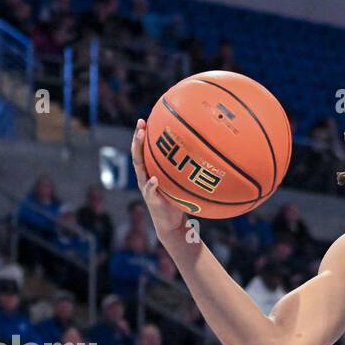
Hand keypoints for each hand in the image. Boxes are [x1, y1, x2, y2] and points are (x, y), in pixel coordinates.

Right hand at [131, 119, 188, 238]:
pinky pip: (150, 190)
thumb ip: (187, 170)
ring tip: (141, 139)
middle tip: (140, 125)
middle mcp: (146, 178)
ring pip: (140, 169)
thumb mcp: (182, 182)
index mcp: (151, 172)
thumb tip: (207, 153)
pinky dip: (151, 184)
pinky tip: (154, 178)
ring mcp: (147, 188)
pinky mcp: (152, 200)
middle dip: (137, 140)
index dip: (142, 136)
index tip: (143, 120)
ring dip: (139, 154)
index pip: (144, 151)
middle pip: (138, 156)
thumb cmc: (179, 200)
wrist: (172, 223)